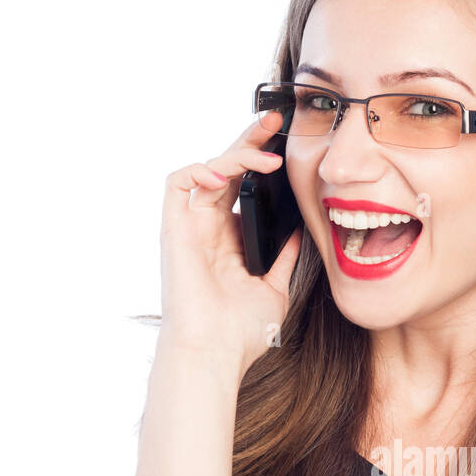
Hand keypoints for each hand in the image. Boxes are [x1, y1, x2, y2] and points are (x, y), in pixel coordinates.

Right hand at [159, 109, 301, 379]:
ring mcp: (190, 227)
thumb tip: (302, 232)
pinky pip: (178, 183)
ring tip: (266, 158)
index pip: (244, 187)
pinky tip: (224, 175)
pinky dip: (199, 170)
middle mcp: (208, 228)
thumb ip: (284, 259)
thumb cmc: (239, 332)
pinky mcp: (173, 229)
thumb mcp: (274, 288)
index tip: (288, 145)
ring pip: (207, 170)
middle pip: (226, 170)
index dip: (261, 162)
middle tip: (275, 122)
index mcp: (230, 239)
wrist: (215, 352)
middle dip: (249, 141)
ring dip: (235, 155)